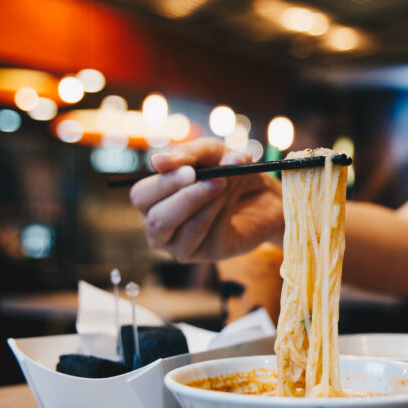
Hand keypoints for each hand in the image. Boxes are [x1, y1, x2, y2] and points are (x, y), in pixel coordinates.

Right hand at [130, 137, 283, 261]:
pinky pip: (212, 232)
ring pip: (188, 227)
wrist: (266, 194)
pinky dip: (224, 209)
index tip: (190, 171)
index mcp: (153, 202)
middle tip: (215, 178)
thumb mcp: (211, 153)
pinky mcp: (209, 254)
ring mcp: (183, 246)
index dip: (163, 183)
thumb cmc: (229, 171)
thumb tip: (157, 162)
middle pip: (158, 219)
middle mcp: (161, 229)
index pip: (142, 197)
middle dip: (187, 197)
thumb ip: (186, 155)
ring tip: (229, 180)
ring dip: (212, 200)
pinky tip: (233, 196)